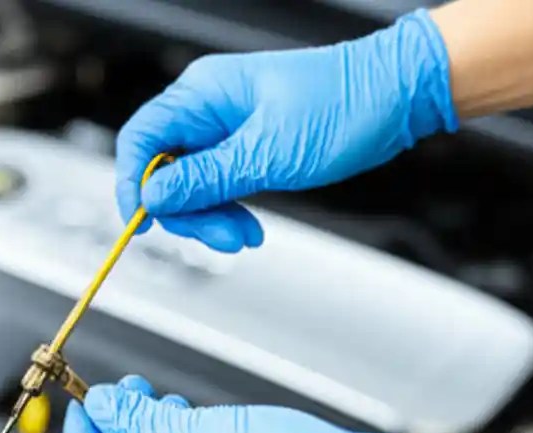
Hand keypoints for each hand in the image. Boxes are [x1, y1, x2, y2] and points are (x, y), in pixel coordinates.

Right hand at [116, 9, 456, 251]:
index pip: (141, 139)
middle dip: (187, 212)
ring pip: (192, 184)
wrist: (398, 94)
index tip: (142, 223)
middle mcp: (207, 107)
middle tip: (221, 238)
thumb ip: (205, 178)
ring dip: (212, 217)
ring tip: (245, 236)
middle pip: (165, 170)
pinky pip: (219, 183)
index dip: (134, 185)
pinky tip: (249, 228)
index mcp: (202, 93)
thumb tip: (154, 196)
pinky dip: (229, 209)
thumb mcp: (267, 154)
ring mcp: (226, 126)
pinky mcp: (246, 144)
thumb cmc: (343, 106)